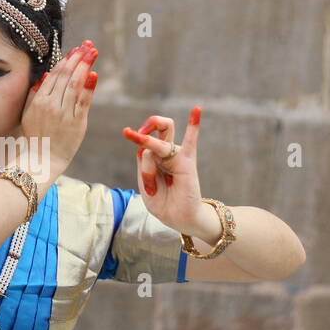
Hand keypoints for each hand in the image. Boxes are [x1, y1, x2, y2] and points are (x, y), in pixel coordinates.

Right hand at [18, 40, 98, 184]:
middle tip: (87, 46)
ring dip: (85, 67)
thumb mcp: (28, 113)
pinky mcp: (77, 123)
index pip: (55, 75)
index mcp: (39, 100)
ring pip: (75, 85)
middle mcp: (51, 105)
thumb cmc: (35, 136)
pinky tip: (94, 75)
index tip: (75, 50)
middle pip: (66, 76)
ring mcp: (64, 114)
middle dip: (78, 59)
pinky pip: (84, 102)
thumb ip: (35, 94)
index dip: (66, 60)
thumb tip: (45, 76)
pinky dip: (89, 88)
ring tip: (93, 54)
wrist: (42, 159)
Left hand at [121, 108, 204, 234]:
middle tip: (132, 133)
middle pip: (157, 128)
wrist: (179, 219)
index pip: (142, 148)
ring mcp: (176, 155)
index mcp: (152, 159)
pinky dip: (194, 125)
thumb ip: (145, 169)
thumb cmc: (163, 204)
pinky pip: (191, 140)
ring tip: (145, 164)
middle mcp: (165, 153)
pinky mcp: (188, 162)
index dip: (140, 158)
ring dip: (149, 142)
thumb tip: (147, 149)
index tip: (148, 186)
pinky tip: (197, 110)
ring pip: (162, 138)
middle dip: (143, 128)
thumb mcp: (146, 188)